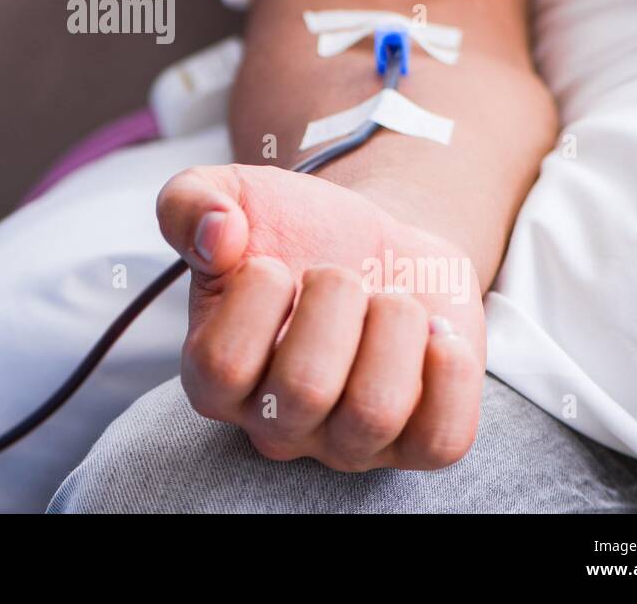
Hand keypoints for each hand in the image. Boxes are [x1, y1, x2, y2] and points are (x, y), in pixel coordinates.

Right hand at [157, 164, 484, 470]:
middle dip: (335, 298)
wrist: (371, 239)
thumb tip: (217, 233)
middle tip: (341, 272)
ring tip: (389, 299)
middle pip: (304, 389)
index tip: (275, 262)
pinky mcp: (418, 441)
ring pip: (374, 412)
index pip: (221, 364)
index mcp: (214, 378)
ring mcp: (348, 442)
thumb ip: (188, 202)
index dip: (259, 294)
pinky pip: (442, 439)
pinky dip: (448, 374)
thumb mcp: (229, 195)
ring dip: (394, 324)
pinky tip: (436, 330)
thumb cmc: (291, 228)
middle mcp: (277, 425)